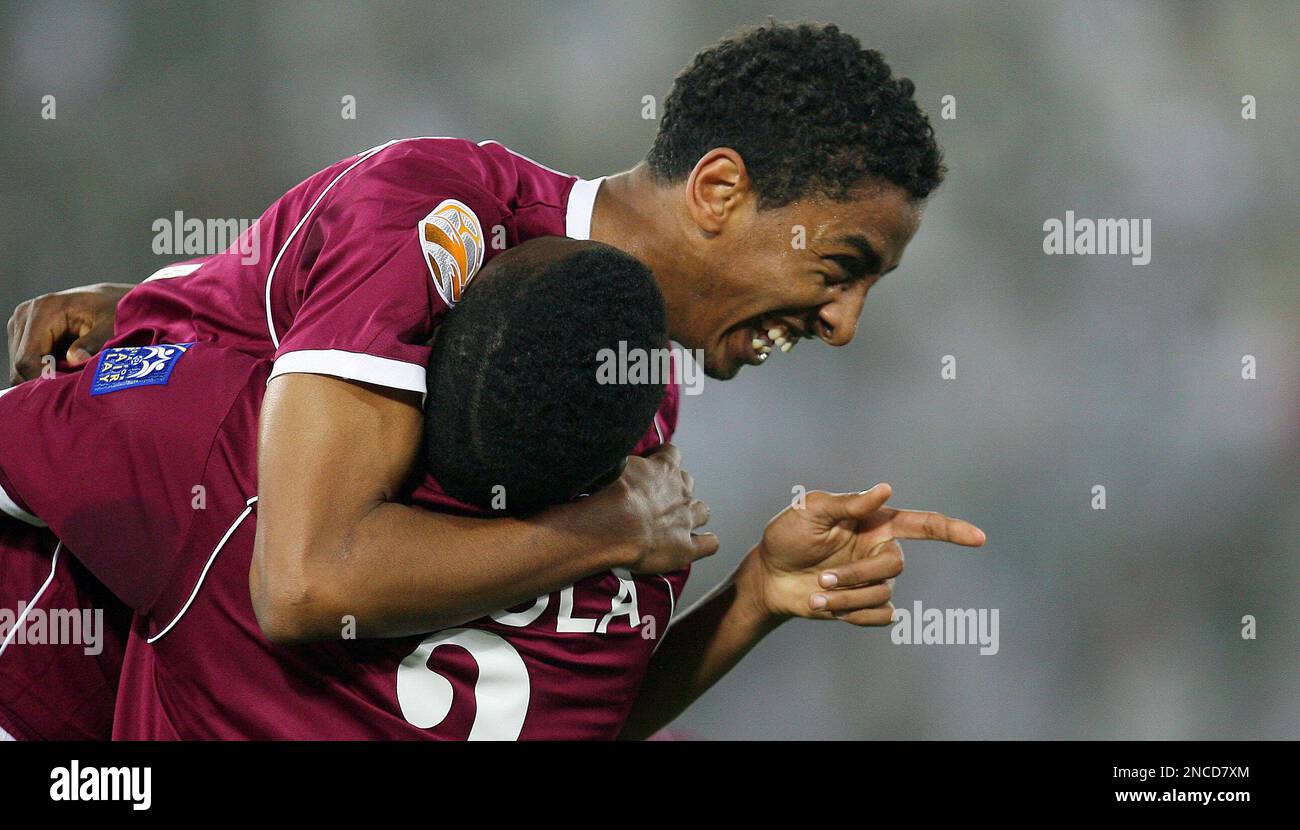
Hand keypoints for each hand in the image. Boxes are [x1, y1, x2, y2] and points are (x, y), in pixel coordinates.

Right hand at [7, 282, 131, 382]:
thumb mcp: (111, 326)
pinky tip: (67, 370)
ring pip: (21, 366)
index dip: (42, 381)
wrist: (113, 299)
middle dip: (44, 380)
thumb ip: (93, 343)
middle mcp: (25, 315)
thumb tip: (75, 359)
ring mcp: (22, 324)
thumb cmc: (115, 311)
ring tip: (72, 376)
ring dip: (45, 376)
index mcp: (43, 310)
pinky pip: (27, 362)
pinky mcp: (25, 332)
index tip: (64, 392)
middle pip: (19, 365)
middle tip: (72, 387)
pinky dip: (46, 370)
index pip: (26, 359)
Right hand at [587, 444, 718, 572]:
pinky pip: (709, 544)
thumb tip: (618, 463)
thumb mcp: (613, 464)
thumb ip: (623, 463)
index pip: (671, 454)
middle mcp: (680, 491)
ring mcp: (686, 519)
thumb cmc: (609, 493)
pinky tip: (699, 544)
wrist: (614, 523)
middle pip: (687, 483)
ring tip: (677, 522)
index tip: (651, 464)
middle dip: (675, 490)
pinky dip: (706, 544)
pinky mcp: (686, 547)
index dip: (663, 459)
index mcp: (664, 467)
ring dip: (693, 515)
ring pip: (702, 511)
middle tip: (656, 499)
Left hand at [746, 483, 984, 624]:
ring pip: (884, 593)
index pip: (922, 525)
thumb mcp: (811, 511)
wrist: (769, 577)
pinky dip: (853, 615)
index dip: (952, 531)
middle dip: (858, 576)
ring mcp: (873, 579)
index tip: (979, 539)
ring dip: (847, 597)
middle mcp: (879, 550)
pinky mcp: (865, 605)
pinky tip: (828, 607)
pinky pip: (880, 616)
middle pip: (895, 565)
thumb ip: (849, 503)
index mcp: (874, 523)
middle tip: (822, 580)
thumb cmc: (787, 535)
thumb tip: (886, 489)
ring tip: (816, 594)